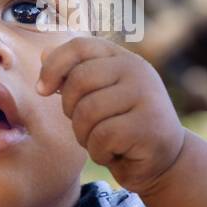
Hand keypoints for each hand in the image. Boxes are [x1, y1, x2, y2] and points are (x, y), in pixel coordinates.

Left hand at [37, 36, 186, 194]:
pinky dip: (100, 152)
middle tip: (85, 126)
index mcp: (122, 58)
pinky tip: (116, 153)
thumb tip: (44, 53)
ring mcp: (146, 95)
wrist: (165, 160)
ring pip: (87, 111)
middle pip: (78, 80)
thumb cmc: (122, 126)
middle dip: (70, 110)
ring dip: (84, 135)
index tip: (42, 90)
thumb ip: (74, 74)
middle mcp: (137, 69)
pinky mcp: (149, 125)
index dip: (53, 66)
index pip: (79, 46)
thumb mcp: (97, 96)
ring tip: (102, 141)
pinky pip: (102, 136)